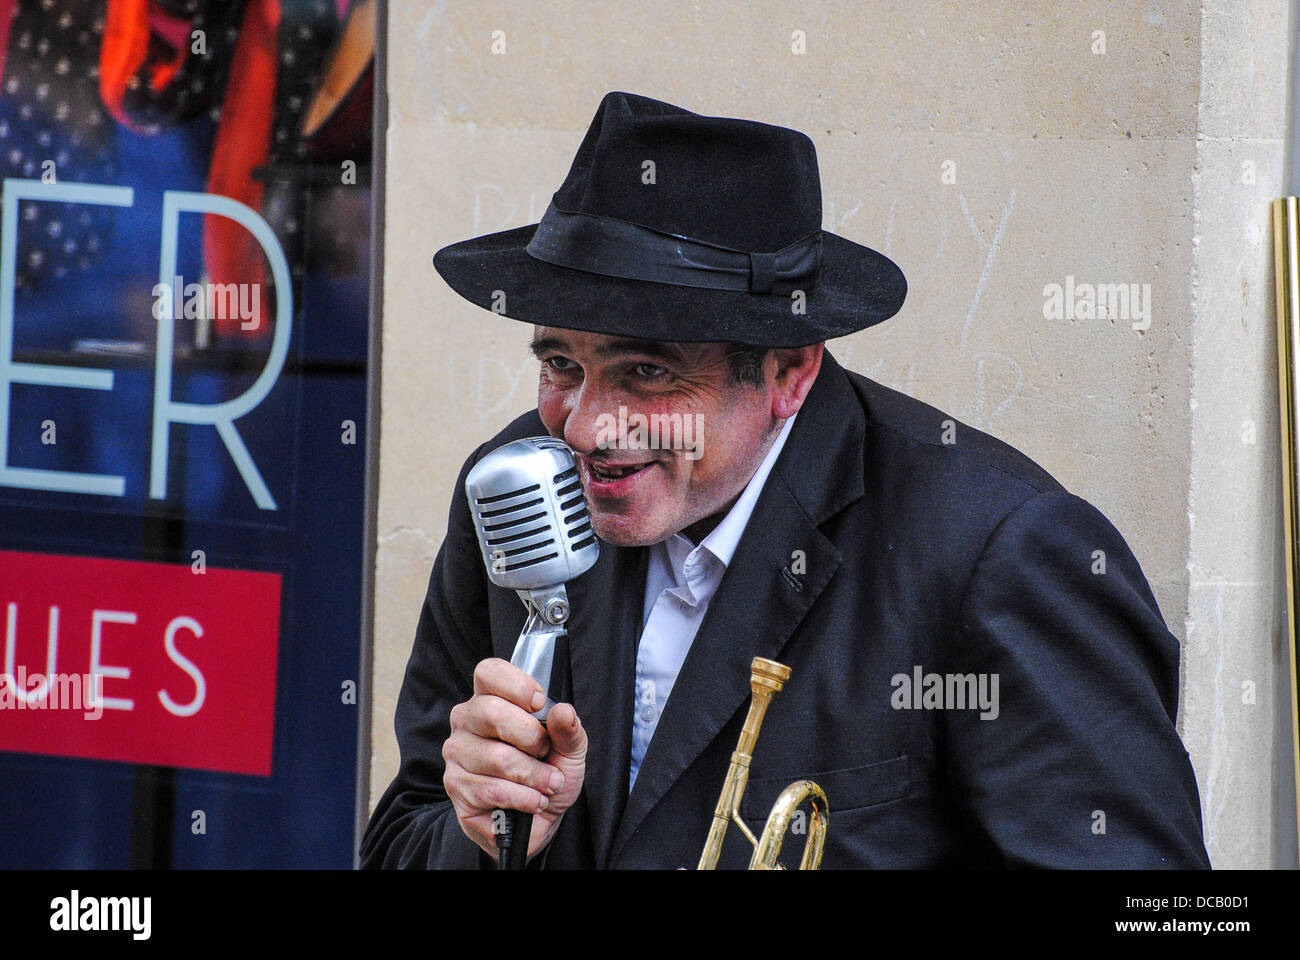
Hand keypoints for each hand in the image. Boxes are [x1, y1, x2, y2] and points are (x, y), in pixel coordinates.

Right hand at [443, 657, 587, 860]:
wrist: (538, 819)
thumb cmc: (549, 772)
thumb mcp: (569, 748)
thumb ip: (569, 728)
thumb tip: (563, 711)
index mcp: (491, 698)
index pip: (489, 672)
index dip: (517, 685)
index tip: (540, 704)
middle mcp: (466, 721)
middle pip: (492, 712)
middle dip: (532, 738)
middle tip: (546, 753)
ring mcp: (457, 754)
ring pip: (497, 757)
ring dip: (534, 776)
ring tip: (549, 785)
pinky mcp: (456, 788)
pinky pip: (493, 790)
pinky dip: (523, 798)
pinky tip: (534, 801)